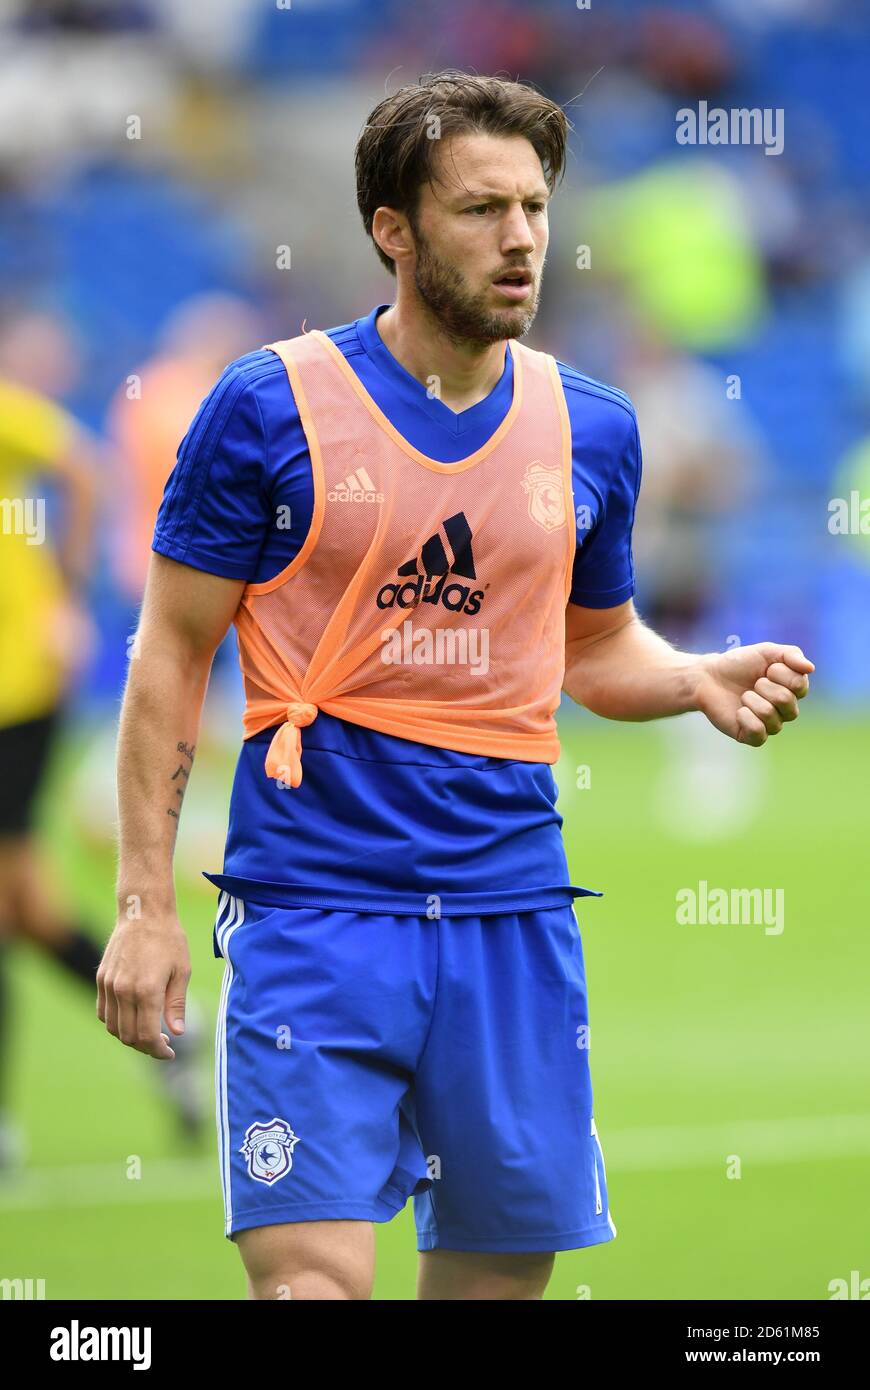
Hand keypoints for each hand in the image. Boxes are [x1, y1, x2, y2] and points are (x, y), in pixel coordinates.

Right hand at [97, 913, 190, 1059]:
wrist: (143, 912)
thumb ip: (177, 1004)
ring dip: (129, 1037)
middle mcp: (124, 991)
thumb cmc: (169, 939)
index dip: (158, 1051)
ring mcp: (109, 985)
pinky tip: (132, 1018)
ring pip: (113, 1027)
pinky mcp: (101, 979)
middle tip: (162, 1044)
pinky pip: (103, 1012)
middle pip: (129, 1036)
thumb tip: (177, 1033)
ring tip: (148, 1033)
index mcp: (147, 990)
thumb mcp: (182, 971)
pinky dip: (115, 1022)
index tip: (170, 1052)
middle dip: (146, 1047)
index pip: (147, 1036)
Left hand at [694, 643, 813, 746]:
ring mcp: (770, 724)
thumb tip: (811, 668)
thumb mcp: (766, 651)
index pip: (799, 685)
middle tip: (753, 683)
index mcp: (793, 690)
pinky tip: (739, 711)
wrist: (709, 677)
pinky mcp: (753, 736)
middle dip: (764, 687)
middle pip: (786, 701)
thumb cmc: (740, 664)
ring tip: (744, 695)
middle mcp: (786, 709)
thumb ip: (791, 655)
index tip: (766, 669)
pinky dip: (746, 718)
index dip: (779, 673)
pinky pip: (758, 732)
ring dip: (752, 700)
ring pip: (771, 716)